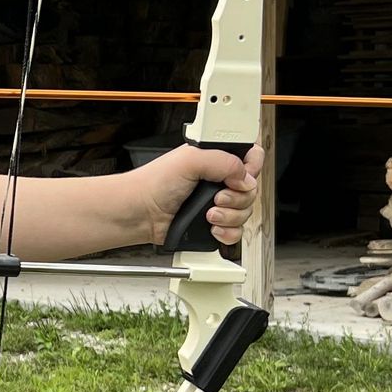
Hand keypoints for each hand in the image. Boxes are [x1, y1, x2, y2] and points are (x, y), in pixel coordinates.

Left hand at [140, 143, 262, 246]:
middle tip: (216, 198)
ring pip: (245, 212)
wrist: (140, 213)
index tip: (239, 177)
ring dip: (230, 216)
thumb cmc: (154, 183)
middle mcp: (219, 181)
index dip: (251, 168)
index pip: (251, 158)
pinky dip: (227, 232)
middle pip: (251, 189)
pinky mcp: (214, 225)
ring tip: (208, 214)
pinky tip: (211, 228)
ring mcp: (217, 204)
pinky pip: (236, 232)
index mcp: (216, 159)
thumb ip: (223, 161)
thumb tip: (245, 176)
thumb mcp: (190, 160)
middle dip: (237, 197)